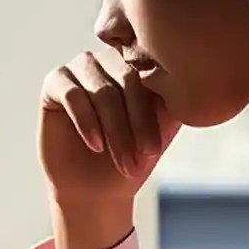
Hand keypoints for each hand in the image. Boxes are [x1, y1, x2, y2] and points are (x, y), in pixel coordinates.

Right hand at [38, 51, 181, 207]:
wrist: (97, 189)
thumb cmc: (133, 158)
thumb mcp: (161, 128)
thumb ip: (174, 99)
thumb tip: (194, 76)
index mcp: (139, 65)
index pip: (151, 74)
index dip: (153, 113)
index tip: (156, 150)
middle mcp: (110, 60)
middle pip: (126, 79)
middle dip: (136, 122)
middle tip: (145, 155)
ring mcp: (80, 68)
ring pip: (100, 89)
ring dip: (115, 128)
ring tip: (123, 160)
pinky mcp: (54, 83)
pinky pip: (71, 93)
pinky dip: (86, 121)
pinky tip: (95, 145)